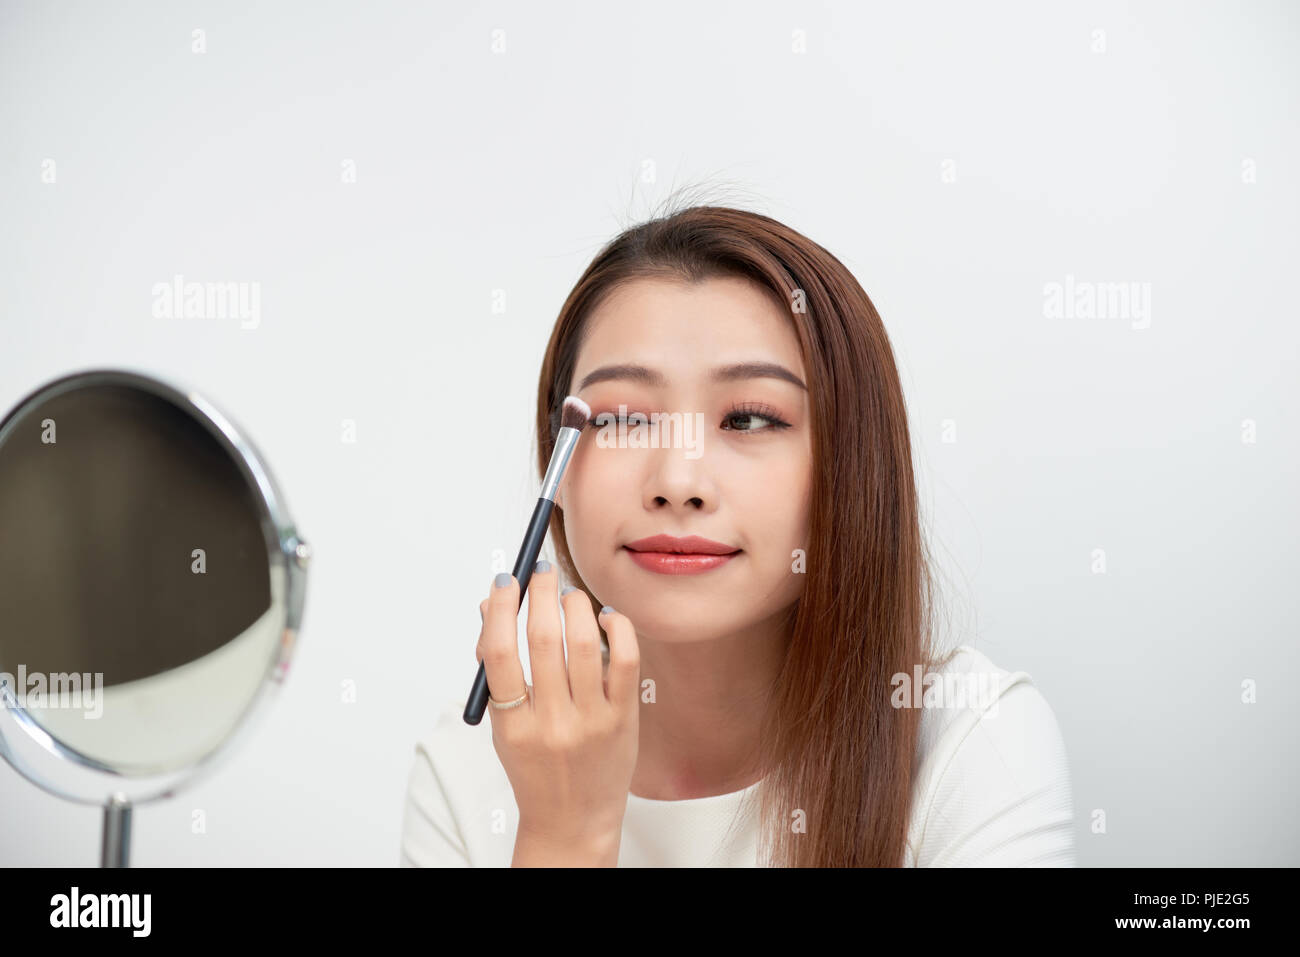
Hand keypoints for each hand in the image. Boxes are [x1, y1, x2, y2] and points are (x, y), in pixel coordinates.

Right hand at [475, 563, 639, 865]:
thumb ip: (498, 669)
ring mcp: (591, 721)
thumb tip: (491, 606)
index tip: (505, 581)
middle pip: (543, 639)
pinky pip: (625, 659)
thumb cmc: (536, 767)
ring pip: (585, 643)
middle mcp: (551, 722)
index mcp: (511, 725)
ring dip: (576, 605)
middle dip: (541, 592)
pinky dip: (617, 626)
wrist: (573, 821)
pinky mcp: (624, 719)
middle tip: (541, 571)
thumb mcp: (505, 726)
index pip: (498, 652)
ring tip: (569, 594)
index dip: (499, 608)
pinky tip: (606, 616)